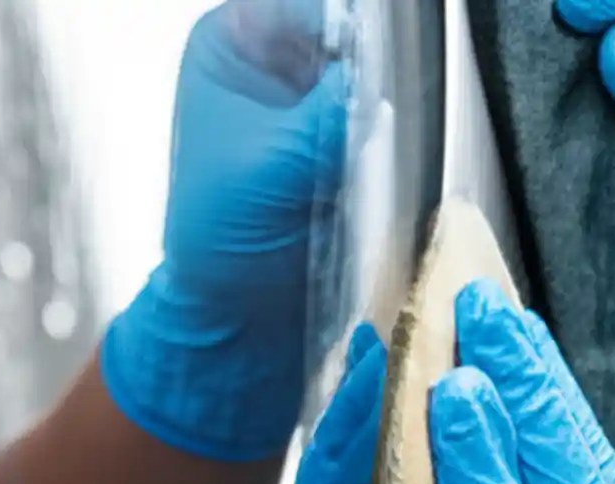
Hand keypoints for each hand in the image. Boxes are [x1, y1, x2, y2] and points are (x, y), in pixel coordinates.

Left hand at [103, 0, 347, 460]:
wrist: (237, 320)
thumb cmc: (220, 242)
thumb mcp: (277, 164)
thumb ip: (335, 112)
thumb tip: (386, 81)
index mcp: (233, 43)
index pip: (315, 6)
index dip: (359, 30)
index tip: (392, 63)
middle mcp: (273, 65)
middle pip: (350, 39)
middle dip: (377, 72)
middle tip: (388, 115)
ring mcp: (309, 107)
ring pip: (374, 82)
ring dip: (389, 112)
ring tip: (383, 151)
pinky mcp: (341, 149)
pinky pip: (385, 126)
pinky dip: (394, 143)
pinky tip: (391, 168)